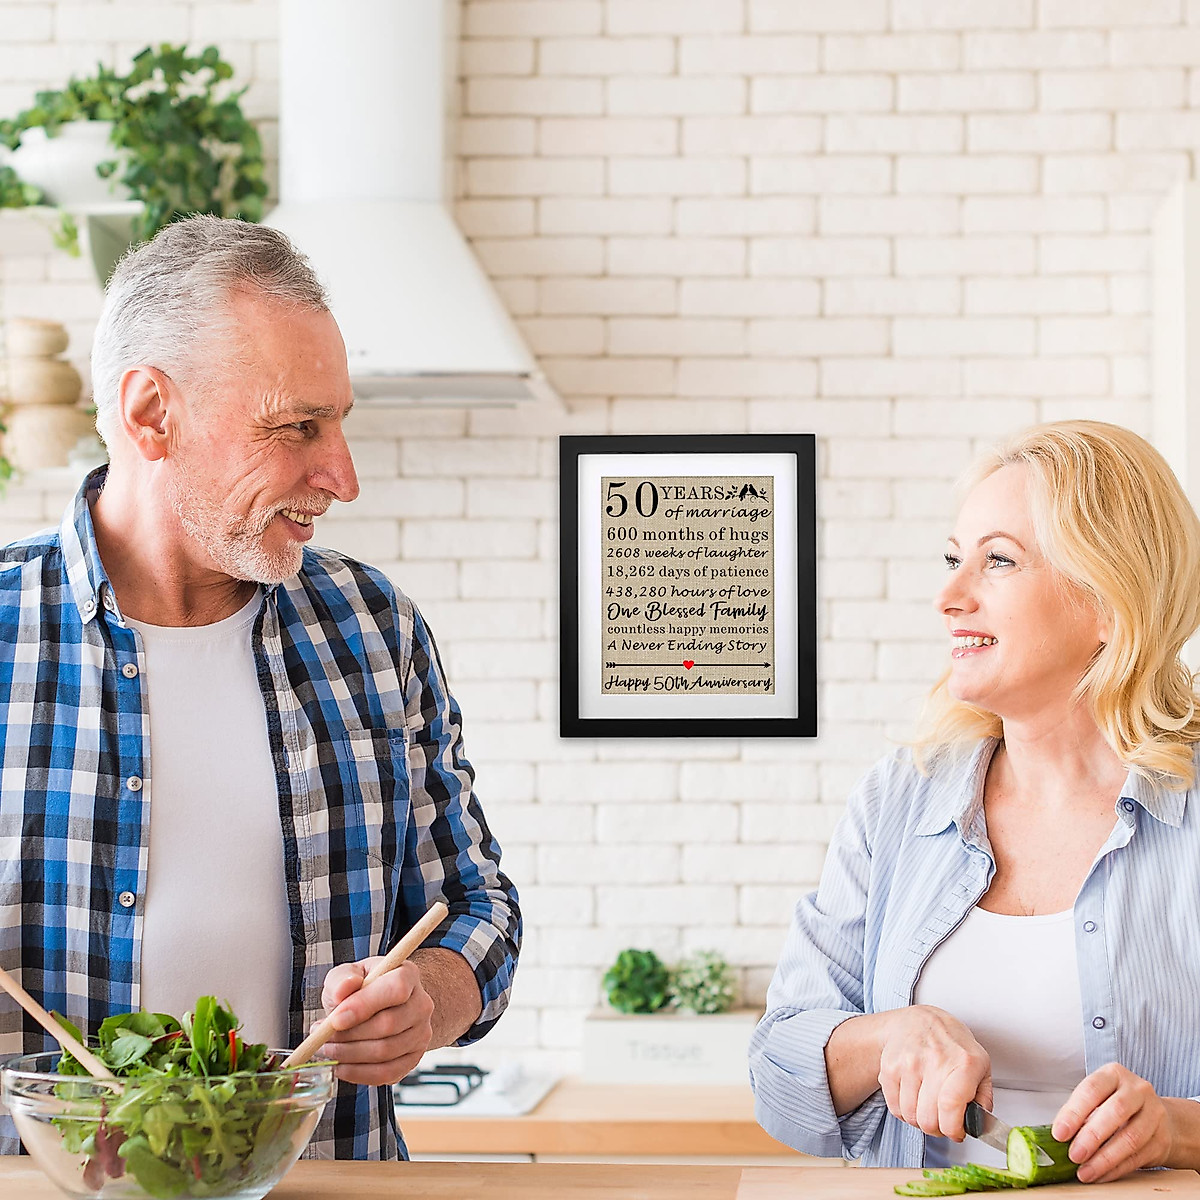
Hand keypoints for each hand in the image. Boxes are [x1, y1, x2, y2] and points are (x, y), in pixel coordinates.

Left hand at [318, 958, 434, 1085]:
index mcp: (408, 975)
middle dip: (349, 1035)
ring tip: (328, 1049)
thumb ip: (342, 979)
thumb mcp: (347, 974)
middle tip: (322, 1038)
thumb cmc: (362, 989)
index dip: (365, 1005)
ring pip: (385, 1052)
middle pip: (388, 1025)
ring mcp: (421, 1033)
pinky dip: (359, 1074)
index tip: (335, 1019)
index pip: (395, 989)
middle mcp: (421, 1004)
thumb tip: (342, 991)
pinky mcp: (413, 1059)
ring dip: (349, 1055)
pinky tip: (342, 1066)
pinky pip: (387, 1073)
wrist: (380, 1008)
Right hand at [878, 1005, 992, 1139]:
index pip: (950, 1107)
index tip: (956, 1132)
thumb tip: (979, 1125)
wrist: (921, 1021)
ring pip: (910, 1116)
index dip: (953, 1129)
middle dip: (937, 1128)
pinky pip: (894, 1108)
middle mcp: (934, 1060)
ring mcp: (909, 1063)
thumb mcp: (981, 1065)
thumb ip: (984, 1098)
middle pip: (929, 1118)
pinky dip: (904, 1112)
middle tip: (942, 1121)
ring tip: (928, 1108)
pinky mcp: (889, 1066)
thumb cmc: (953, 1045)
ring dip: (920, 1120)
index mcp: (963, 1062)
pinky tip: (914, 1100)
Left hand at [1053, 1063, 1172, 1182]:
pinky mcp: (1162, 1139)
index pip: (1092, 1089)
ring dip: (1104, 1159)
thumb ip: (1081, 1112)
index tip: (1059, 1134)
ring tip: (1085, 1171)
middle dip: (1091, 1137)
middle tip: (1074, 1155)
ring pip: (1130, 1138)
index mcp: (1114, 1074)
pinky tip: (1101, 1175)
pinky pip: (1138, 1157)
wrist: (1164, 1120)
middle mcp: (1137, 1090)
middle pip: (1115, 1112)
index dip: (1074, 1113)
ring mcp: (1154, 1114)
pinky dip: (1116, 1169)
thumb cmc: (1120, 1106)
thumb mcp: (1100, 1098)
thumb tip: (1058, 1135)